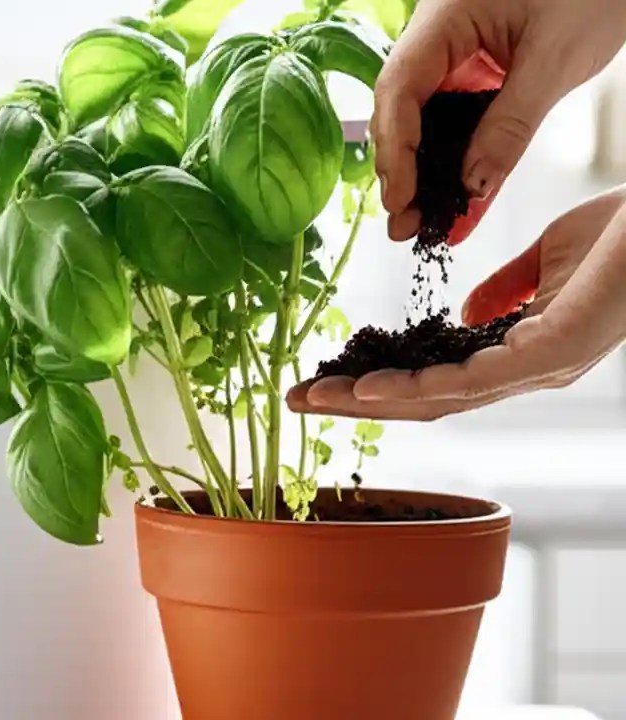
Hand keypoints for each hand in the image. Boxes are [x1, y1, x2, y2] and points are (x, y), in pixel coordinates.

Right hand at [287, 187, 625, 419]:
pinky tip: (372, 387)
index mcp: (525, 349)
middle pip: (429, 401)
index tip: (327, 378)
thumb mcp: (551, 257)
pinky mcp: (555, 352)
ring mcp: (542, 367)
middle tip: (299, 400)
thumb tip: (467, 311)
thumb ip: (507, 288)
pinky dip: (416, 387)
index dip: (378, 383)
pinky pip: (473, 381)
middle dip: (358, 403)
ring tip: (320, 399)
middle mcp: (530, 371)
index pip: (438, 378)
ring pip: (442, 400)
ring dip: (373, 403)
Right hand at [373, 0, 625, 241]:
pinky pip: (461, 125)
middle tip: (405, 225)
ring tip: (427, 224)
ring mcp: (457, 58)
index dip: (395, 149)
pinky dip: (461, 163)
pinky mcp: (479, 75)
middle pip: (402, 112)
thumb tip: (472, 184)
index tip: (401, 198)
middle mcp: (439, 40)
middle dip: (403, 172)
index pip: (400, 90)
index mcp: (442, 20)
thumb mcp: (555, 58)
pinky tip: (460, 204)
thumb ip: (511, 123)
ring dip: (427, 175)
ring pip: (427, 124)